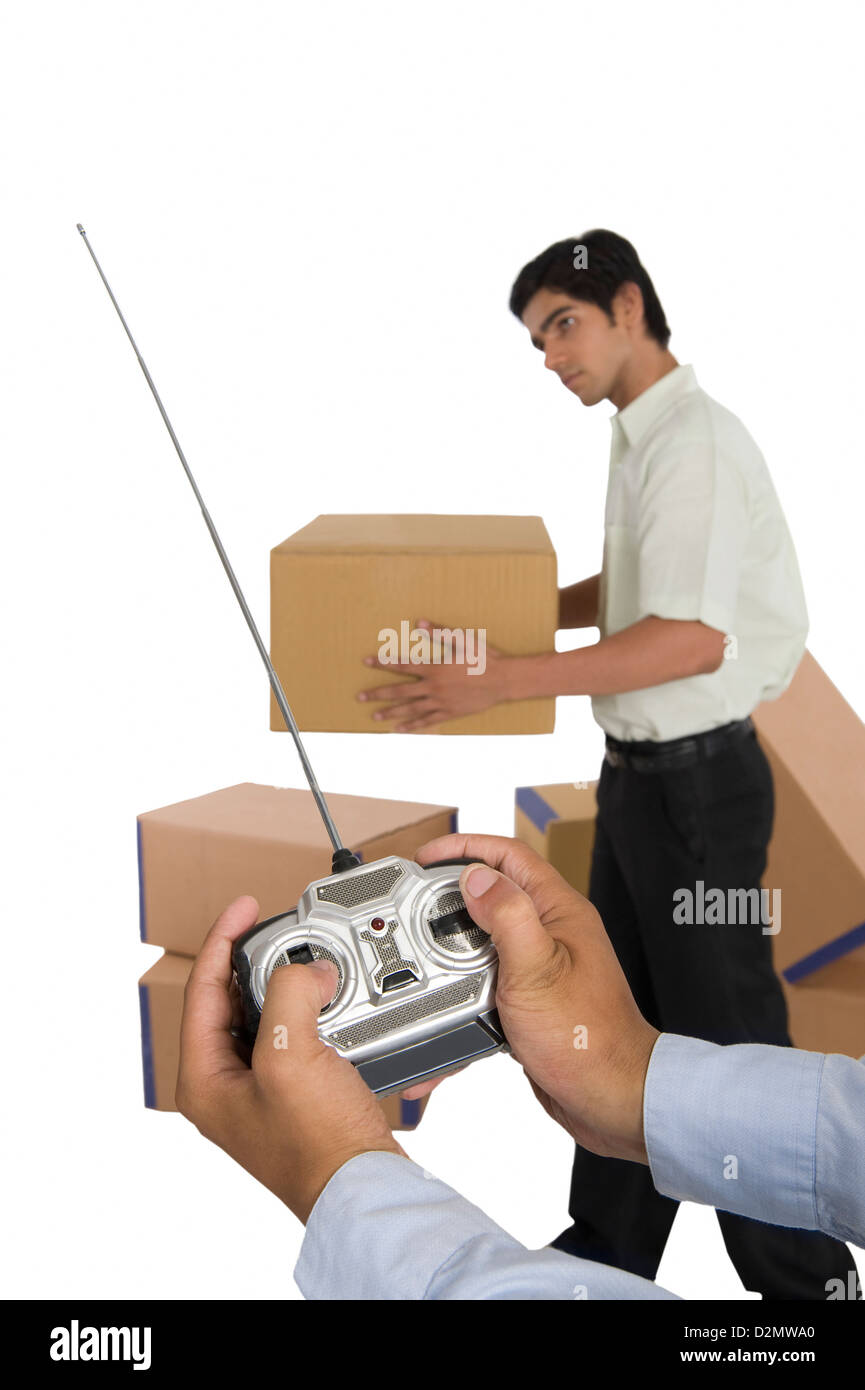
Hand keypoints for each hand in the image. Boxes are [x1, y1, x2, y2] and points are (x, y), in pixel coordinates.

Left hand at [176, 895, 404, 1222]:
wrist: (363, 1189)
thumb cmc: (318, 1145)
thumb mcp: (291, 1057)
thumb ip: (291, 995)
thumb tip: (309, 970)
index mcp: (204, 1079)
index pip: (203, 990)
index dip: (222, 940)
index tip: (244, 908)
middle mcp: (225, 1086)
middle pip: (232, 999)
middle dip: (260, 960)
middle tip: (282, 931)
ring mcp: (260, 1091)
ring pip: (266, 1015)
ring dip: (290, 984)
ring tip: (312, 962)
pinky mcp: (295, 1094)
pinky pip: (295, 1034)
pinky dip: (312, 1010)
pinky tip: (333, 1001)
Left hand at [357, 617, 510, 730]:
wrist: (504, 681)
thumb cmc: (485, 658)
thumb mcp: (463, 640)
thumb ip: (440, 633)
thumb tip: (420, 623)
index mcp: (435, 668)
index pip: (403, 665)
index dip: (384, 663)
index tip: (367, 661)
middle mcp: (434, 687)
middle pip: (400, 691)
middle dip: (378, 693)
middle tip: (360, 697)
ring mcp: (441, 702)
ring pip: (410, 709)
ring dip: (391, 712)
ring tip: (374, 716)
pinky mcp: (450, 713)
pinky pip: (427, 721)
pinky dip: (412, 725)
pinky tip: (399, 729)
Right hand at [409, 834, 659, 1162]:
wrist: (612, 1100)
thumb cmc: (589, 1038)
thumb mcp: (538, 969)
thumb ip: (507, 916)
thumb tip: (475, 877)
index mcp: (558, 913)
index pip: (509, 857)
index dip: (465, 848)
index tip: (426, 857)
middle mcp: (549, 935)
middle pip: (489, 899)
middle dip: (447, 905)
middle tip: (413, 911)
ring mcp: (538, 971)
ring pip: (480, 949)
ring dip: (448, 962)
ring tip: (421, 968)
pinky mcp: (527, 1005)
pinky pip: (483, 995)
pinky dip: (457, 1013)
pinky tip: (440, 1038)